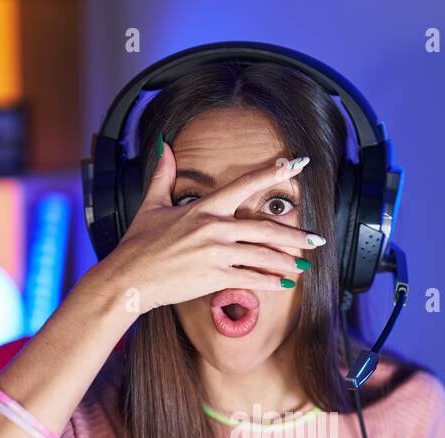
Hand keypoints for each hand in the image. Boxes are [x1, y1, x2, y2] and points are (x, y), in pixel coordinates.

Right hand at [93, 142, 323, 317]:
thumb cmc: (138, 244)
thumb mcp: (151, 205)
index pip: (245, 183)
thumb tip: (165, 146)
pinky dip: (269, 282)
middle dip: (294, 234)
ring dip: (287, 261)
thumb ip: (163, 175)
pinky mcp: (213, 277)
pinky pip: (250, 278)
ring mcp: (215, 254)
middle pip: (264, 228)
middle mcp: (214, 228)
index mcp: (203, 208)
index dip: (273, 171)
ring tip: (305, 264)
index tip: (298, 164)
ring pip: (261, 255)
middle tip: (316, 238)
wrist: (128, 278)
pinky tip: (284, 284)